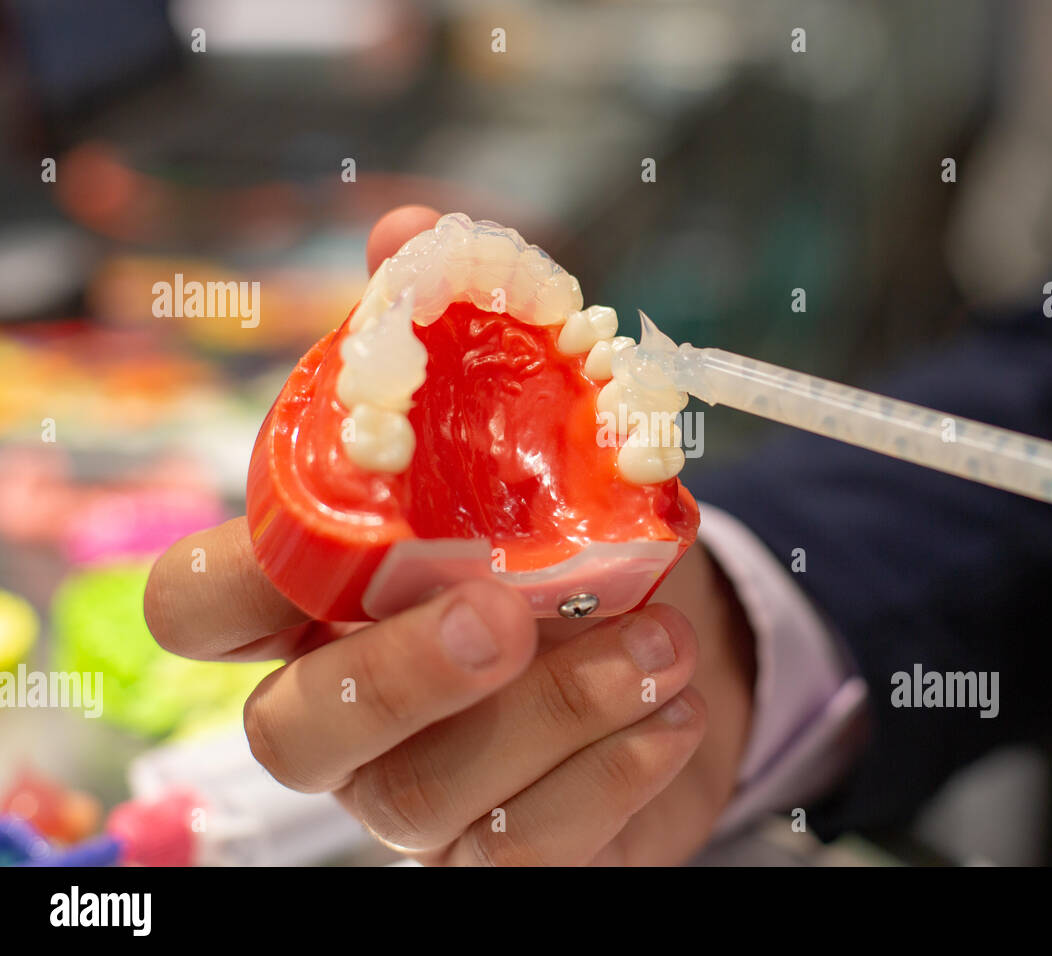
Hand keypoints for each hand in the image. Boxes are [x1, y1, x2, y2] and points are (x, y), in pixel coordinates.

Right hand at [143, 206, 755, 864]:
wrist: (679, 638)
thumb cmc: (570, 536)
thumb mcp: (529, 430)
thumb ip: (460, 339)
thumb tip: (407, 234)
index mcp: (314, 601)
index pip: (197, 608)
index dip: (228, 576)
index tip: (349, 521)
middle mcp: (343, 708)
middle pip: (293, 730)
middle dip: (397, 672)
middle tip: (504, 611)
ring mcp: (419, 793)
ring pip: (422, 796)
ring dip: (550, 715)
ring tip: (657, 646)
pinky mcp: (505, 851)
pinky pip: (526, 853)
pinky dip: (610, 779)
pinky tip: (672, 710)